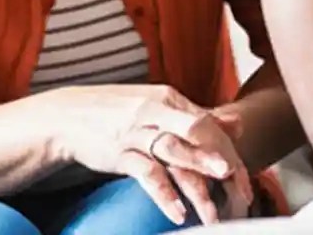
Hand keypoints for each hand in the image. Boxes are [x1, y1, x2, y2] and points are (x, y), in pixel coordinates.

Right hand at [52, 84, 253, 224]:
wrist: (68, 115)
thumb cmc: (119, 113)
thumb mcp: (159, 108)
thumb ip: (198, 117)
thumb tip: (238, 124)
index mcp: (171, 100)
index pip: (209, 125)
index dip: (230, 153)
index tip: (244, 182)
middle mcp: (157, 112)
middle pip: (198, 135)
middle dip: (221, 163)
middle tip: (242, 191)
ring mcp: (138, 132)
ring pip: (175, 156)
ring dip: (197, 184)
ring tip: (213, 212)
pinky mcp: (120, 153)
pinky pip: (146, 173)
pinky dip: (163, 194)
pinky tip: (177, 213)